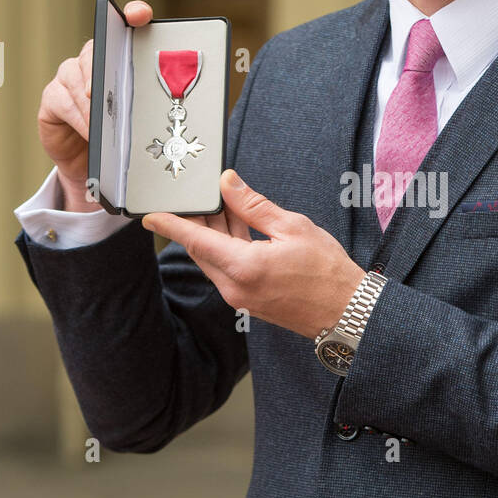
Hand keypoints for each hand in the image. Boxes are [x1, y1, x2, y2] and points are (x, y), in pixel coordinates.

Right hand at [37, 0, 152, 211]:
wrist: (93, 165)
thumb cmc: (123, 137)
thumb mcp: (144, 119)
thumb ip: (156, 105)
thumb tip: (182, 98)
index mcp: (121, 58)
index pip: (127, 24)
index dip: (133, 14)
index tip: (140, 15)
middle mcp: (93, 60)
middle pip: (95, 50)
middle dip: (102, 66)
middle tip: (108, 88)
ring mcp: (69, 77)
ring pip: (76, 76)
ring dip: (91, 102)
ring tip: (104, 124)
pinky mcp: (52, 98)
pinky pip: (62, 101)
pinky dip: (78, 117)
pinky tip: (92, 132)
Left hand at [141, 170, 367, 339]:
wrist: (347, 312)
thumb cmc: (328, 272)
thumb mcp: (292, 227)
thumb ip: (254, 206)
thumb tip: (228, 184)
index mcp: (243, 266)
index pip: (194, 240)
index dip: (170, 224)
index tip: (150, 215)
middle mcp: (235, 287)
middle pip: (201, 250)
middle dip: (196, 223)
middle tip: (200, 197)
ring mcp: (241, 298)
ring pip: (214, 260)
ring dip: (215, 235)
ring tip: (226, 207)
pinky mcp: (249, 302)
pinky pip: (228, 271)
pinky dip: (229, 249)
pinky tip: (241, 230)